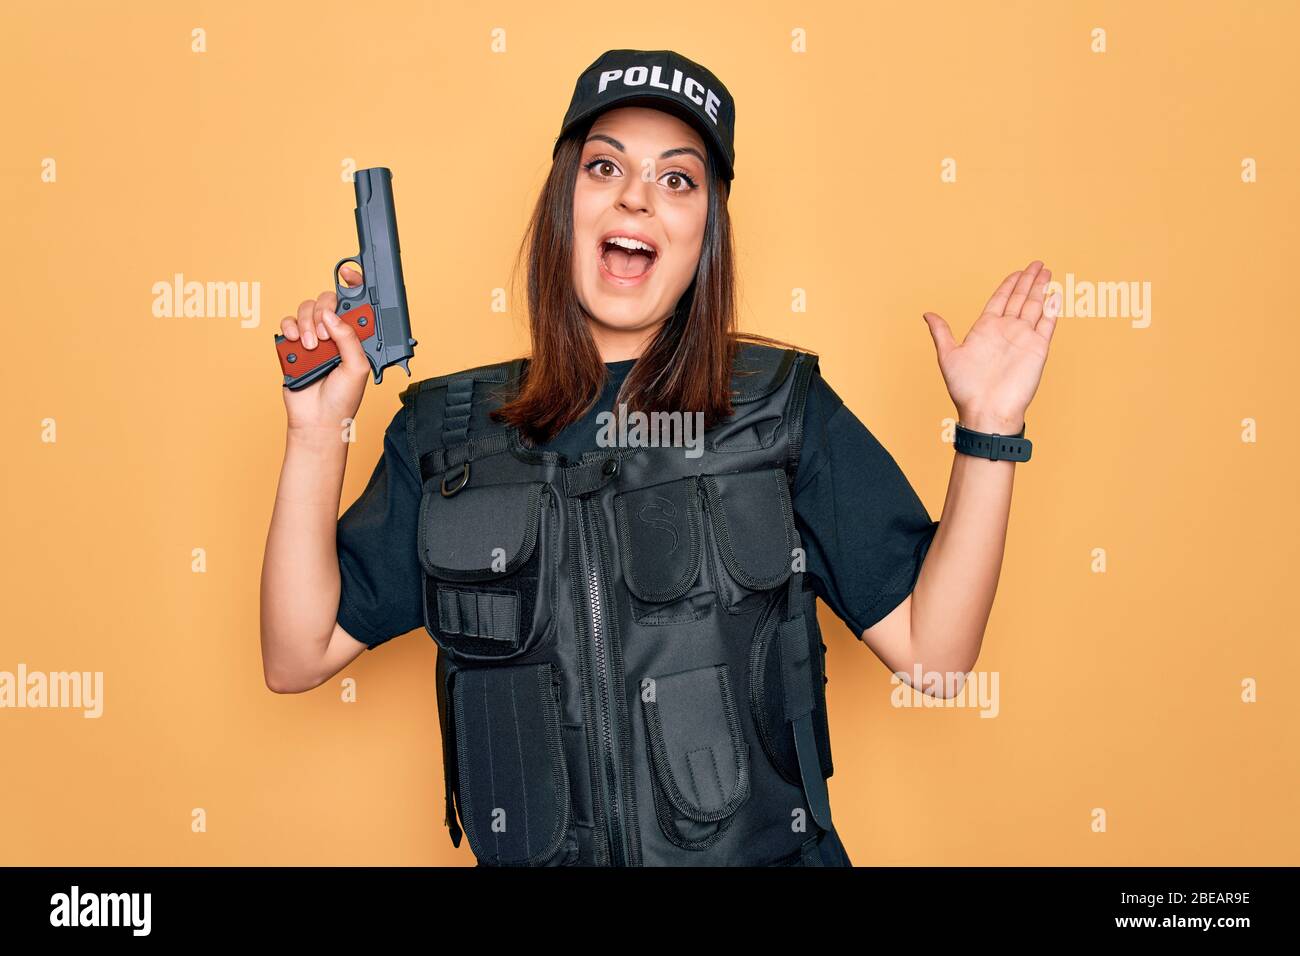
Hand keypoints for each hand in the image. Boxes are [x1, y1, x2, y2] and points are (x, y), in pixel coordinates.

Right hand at [277, 265, 370, 435]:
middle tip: (326, 333)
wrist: (317, 419)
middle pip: (326, 301)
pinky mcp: (292, 345)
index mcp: (355, 336)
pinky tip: (298, 344)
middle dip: (324, 311)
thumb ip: (349, 338)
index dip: (353, 284)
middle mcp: (334, 333)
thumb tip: (331, 315)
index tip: (348, 272)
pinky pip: (287, 324)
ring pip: (305, 310)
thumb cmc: (343, 398)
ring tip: (313, 347)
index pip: (355, 304)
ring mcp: (312, 337)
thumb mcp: (357, 367)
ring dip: (308, 324)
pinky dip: (291, 329)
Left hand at [921, 259, 1059, 433]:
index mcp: (986, 330)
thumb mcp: (948, 356)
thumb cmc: (966, 389)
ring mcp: (1023, 339)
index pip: (1000, 300)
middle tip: (1038, 264)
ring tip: (1047, 272)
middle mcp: (1006, 331)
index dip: (1010, 284)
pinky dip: (1052, 309)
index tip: (1018, 271)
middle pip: (1020, 299)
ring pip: (1035, 307)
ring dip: (1041, 289)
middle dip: (1028, 281)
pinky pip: (1047, 324)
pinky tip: (1055, 294)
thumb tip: (927, 314)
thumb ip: (941, 332)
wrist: (987, 411)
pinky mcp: (1038, 348)